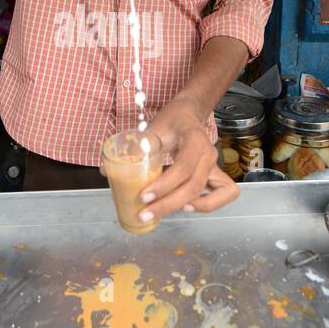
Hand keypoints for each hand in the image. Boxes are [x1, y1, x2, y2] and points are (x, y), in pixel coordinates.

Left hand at [133, 98, 239, 223]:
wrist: (188, 114)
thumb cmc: (170, 121)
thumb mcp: (152, 129)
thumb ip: (133, 149)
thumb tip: (105, 170)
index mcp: (194, 139)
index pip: (183, 167)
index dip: (164, 186)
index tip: (143, 197)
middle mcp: (209, 154)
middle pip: (194, 186)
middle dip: (168, 204)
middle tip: (145, 213)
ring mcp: (215, 165)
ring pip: (210, 193)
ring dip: (186, 206)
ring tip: (162, 212)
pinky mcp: (217, 174)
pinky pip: (223, 195)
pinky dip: (208, 205)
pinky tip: (187, 208)